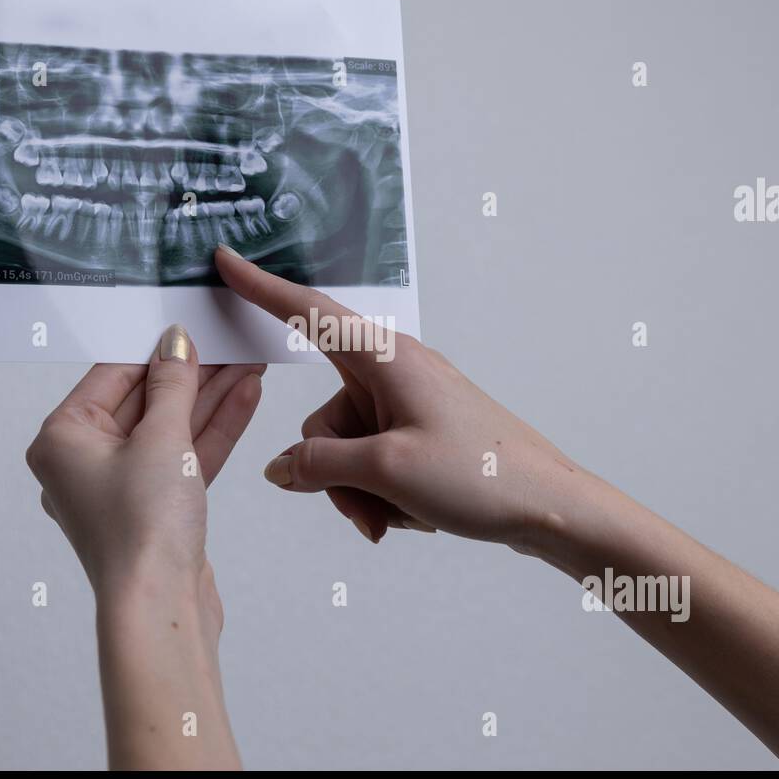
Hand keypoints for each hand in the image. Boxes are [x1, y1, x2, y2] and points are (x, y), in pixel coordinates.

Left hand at [25, 324, 263, 614]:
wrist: (161, 607)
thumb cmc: (141, 533)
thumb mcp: (162, 438)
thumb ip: (172, 384)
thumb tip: (176, 345)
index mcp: (62, 440)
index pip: (113, 375)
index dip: (157, 348)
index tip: (190, 328)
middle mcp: (85, 463)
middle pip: (145, 400)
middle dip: (192, 373)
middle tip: (228, 343)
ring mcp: (123, 488)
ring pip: (171, 428)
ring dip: (210, 398)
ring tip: (247, 364)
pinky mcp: (156, 509)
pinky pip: (184, 456)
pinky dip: (212, 430)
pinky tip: (243, 398)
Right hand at [214, 246, 595, 549]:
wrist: (553, 507)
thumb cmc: (484, 475)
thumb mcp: (385, 472)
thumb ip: (319, 464)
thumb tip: (282, 467)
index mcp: (387, 360)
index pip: (308, 313)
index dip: (261, 288)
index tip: (225, 262)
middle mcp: (397, 373)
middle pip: (325, 417)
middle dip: (332, 471)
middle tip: (367, 511)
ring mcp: (412, 404)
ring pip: (348, 448)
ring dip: (360, 491)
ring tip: (399, 516)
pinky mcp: (424, 433)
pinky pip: (376, 460)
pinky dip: (383, 492)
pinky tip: (415, 514)